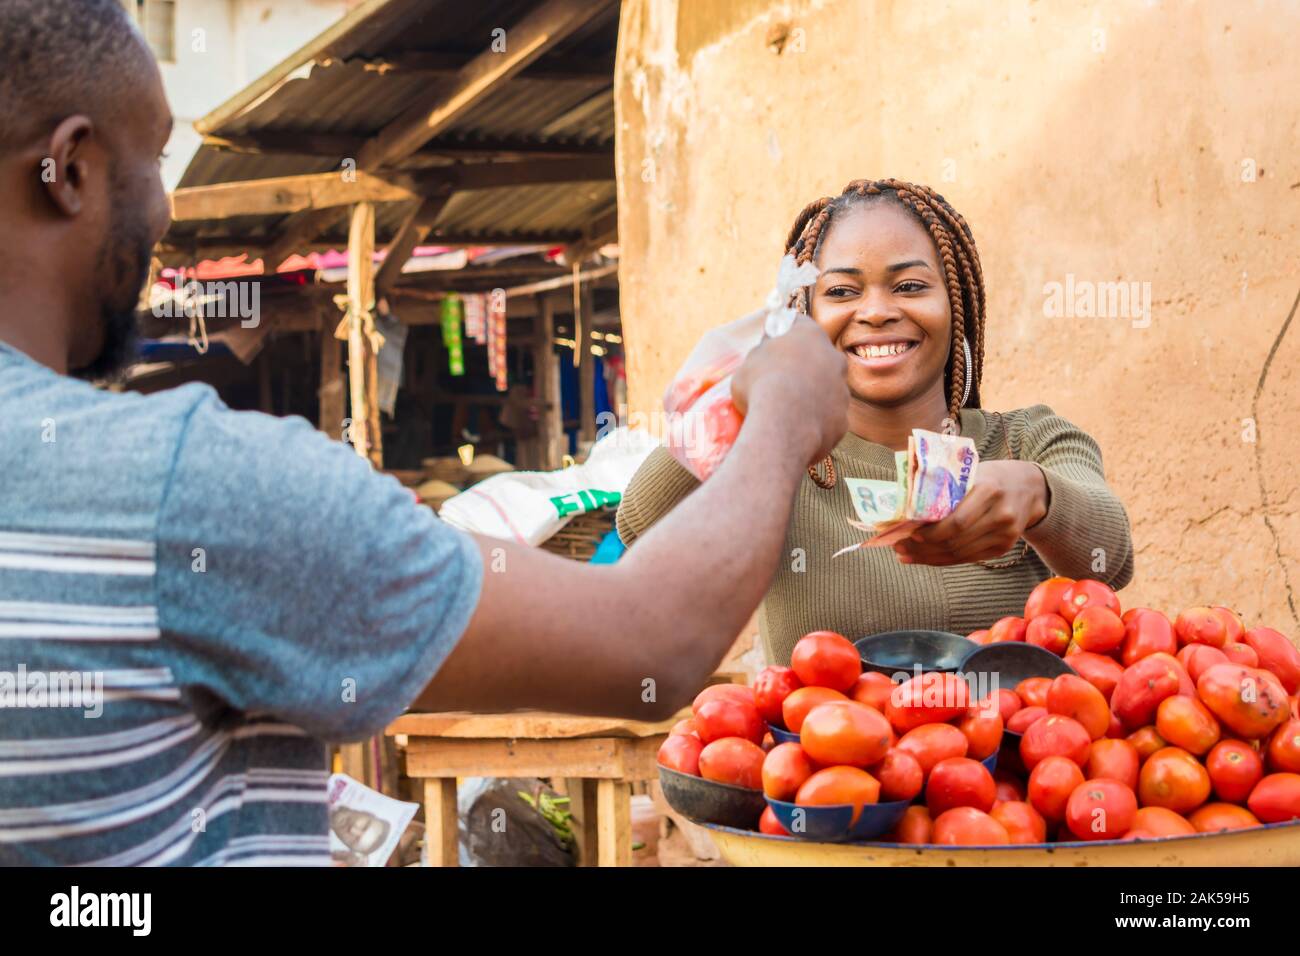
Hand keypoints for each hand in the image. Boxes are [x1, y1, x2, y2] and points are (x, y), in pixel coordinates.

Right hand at [730, 315, 847, 463]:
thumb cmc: (761, 386)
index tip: (774, 340)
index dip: (785, 332)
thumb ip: (762, 353)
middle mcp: (833, 358)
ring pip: (827, 389)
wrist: (782, 426)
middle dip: (803, 366)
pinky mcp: (842, 419)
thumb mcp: (750, 362)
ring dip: (811, 395)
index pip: (799, 324)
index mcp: (811, 335)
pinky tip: (796, 429)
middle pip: (818, 358)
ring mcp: (842, 390)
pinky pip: (827, 418)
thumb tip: (766, 351)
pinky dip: (814, 422)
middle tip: (780, 379)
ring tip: (787, 410)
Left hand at [893, 460, 1048, 565]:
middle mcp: (1000, 514)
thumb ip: (944, 486)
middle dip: (923, 547)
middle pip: (956, 540)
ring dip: (929, 557)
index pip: (957, 521)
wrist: (1029, 487)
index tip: (909, 532)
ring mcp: (1005, 534)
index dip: (932, 532)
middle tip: (899, 547)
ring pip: (960, 553)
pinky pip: (968, 558)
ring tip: (906, 555)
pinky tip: (925, 558)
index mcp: (989, 489)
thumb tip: (905, 504)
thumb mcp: (970, 472)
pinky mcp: (1004, 547)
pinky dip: (944, 560)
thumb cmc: (990, 477)